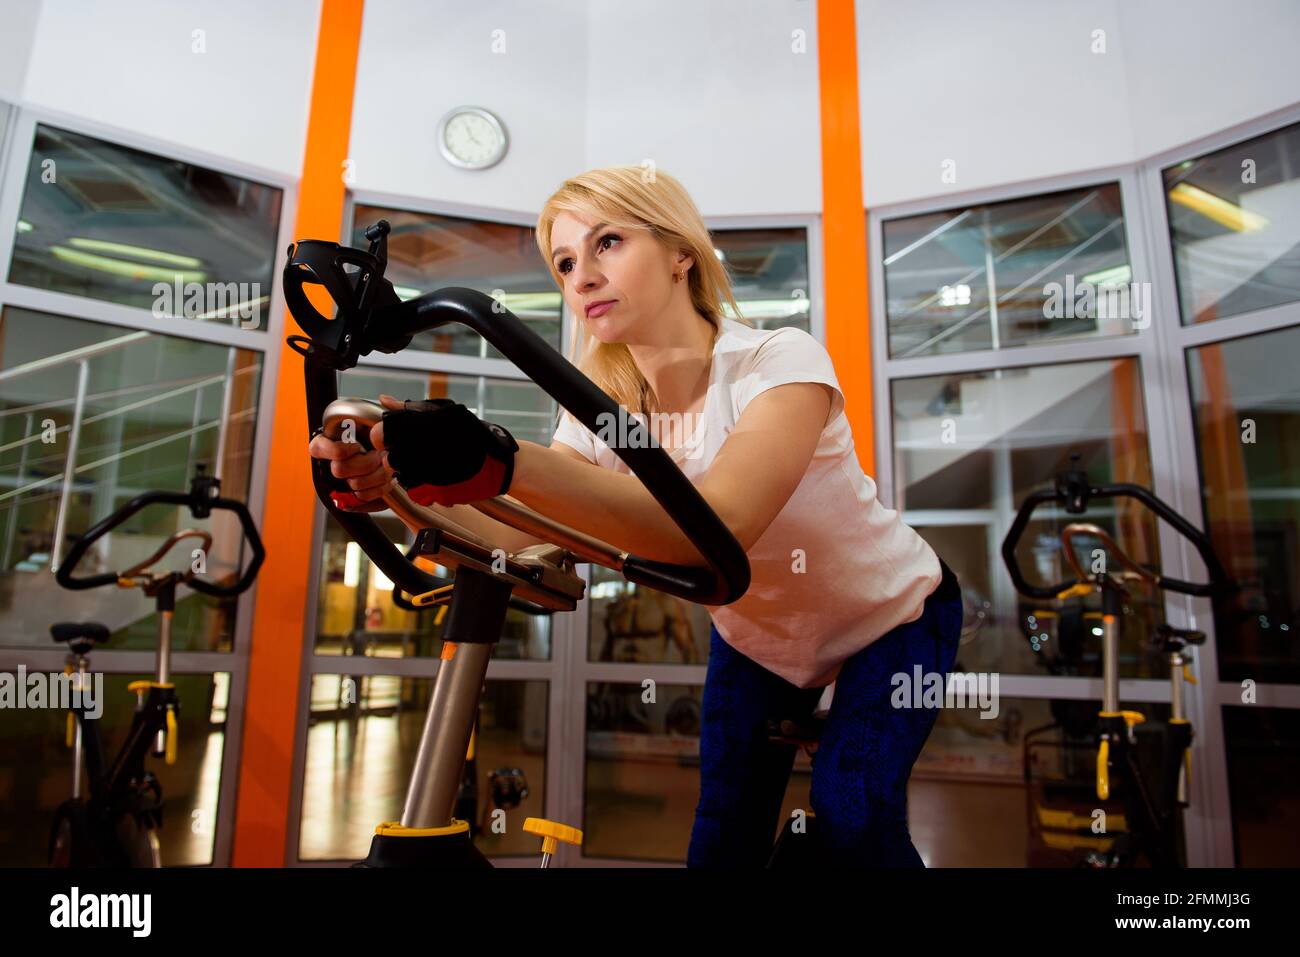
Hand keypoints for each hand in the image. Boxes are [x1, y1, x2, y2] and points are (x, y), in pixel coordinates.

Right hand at [307, 395, 402, 509]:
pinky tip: (389, 480)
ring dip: (377, 476)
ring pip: (353, 486)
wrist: (406, 462)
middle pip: (339, 470)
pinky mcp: (355, 498)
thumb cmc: (391, 440)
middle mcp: (335, 462)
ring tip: (389, 467)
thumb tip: (385, 400)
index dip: (336, 450)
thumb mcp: (393, 421)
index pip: (317, 448)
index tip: (356, 446)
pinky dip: (379, 490)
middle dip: (365, 464)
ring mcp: (344, 482)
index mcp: (335, 440)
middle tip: (379, 457)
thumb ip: (391, 409)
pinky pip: (362, 500)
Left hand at [377, 393, 518, 506]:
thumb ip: (410, 409)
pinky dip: (423, 487)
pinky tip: (438, 478)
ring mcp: (429, 476)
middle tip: (414, 454)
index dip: (384, 438)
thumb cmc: (474, 435)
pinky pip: (417, 493)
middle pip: (390, 460)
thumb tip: (384, 400)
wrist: (501, 464)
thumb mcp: (445, 413)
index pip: (382, 435)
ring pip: (402, 477)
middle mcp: (423, 452)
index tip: (392, 439)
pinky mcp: (436, 494)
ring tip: (430, 465)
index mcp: (424, 428)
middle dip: (398, 457)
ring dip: (410, 472)